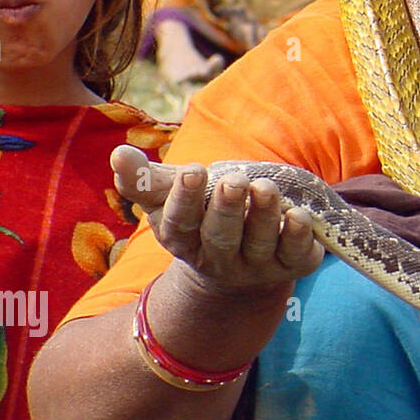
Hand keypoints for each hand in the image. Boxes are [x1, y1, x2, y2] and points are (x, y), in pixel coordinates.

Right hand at [111, 145, 322, 294]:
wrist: (241, 263)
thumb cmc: (202, 216)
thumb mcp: (172, 197)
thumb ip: (145, 179)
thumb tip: (118, 154)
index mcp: (185, 240)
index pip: (179, 224)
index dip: (185, 200)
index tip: (193, 172)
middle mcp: (220, 258)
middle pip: (221, 236)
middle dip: (227, 208)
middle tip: (233, 180)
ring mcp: (257, 265)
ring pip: (260, 243)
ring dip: (264, 215)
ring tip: (265, 187)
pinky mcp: (292, 264)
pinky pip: (296, 254)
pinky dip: (299, 235)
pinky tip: (301, 215)